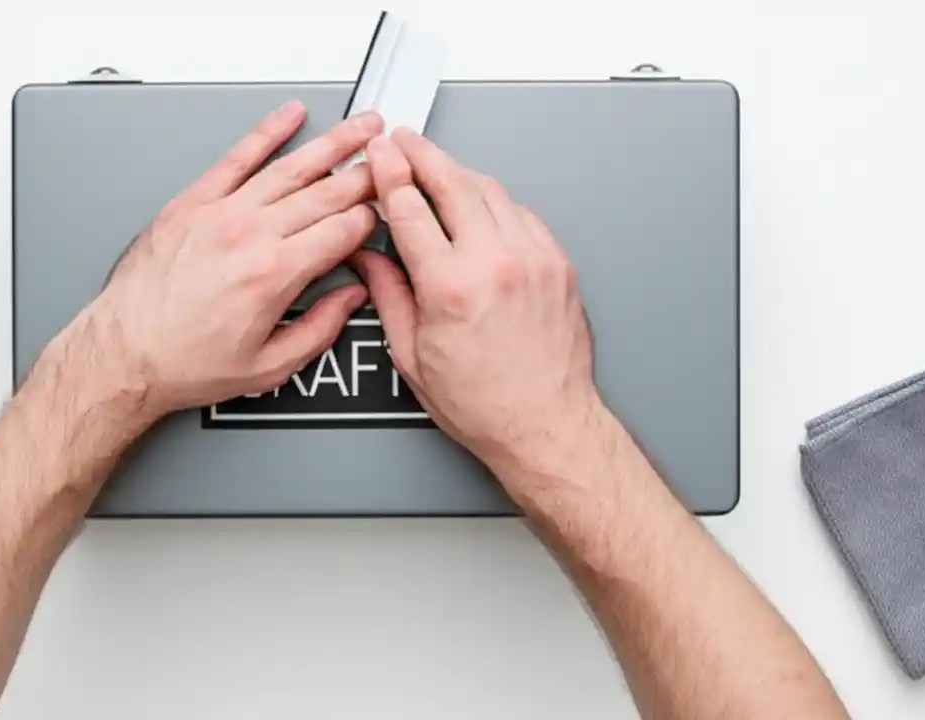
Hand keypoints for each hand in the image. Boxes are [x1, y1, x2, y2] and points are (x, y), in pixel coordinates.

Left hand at [55, 101, 382, 427]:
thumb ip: (319, 329)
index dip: (371, 220)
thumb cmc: (184, 362)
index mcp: (274, 275)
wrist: (124, 353)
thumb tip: (350, 299)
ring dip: (334, 143)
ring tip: (363, 127)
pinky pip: (237, 157)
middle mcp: (249, 235)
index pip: (342, 230)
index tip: (384, 214)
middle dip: (367, 175)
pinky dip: (267, 133)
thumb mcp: (268, 367)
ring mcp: (220, 213)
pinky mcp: (192, 203)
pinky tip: (289, 117)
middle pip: (325, 193)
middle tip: (392, 161)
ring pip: (290, 167)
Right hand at [349, 129, 599, 482]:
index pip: (411, 208)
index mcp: (451, 287)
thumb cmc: (484, 403)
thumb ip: (388, 294)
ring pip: (491, 191)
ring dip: (459, 172)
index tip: (380, 154)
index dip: (390, 172)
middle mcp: (496, 264)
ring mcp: (532, 259)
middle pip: (453, 183)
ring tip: (436, 168)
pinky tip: (479, 205)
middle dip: (422, 154)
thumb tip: (368, 258)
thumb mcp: (412, 354)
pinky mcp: (556, 264)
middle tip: (404, 140)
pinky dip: (495, 201)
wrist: (544, 423)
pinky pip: (522, 214)